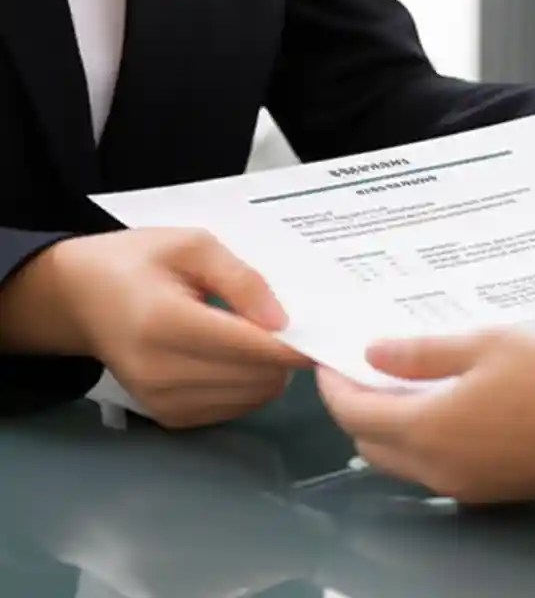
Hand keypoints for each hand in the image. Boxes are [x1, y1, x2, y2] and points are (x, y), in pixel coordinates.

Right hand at [0, 229, 309, 427]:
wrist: (79, 297)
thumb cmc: (139, 262)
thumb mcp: (192, 246)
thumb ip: (241, 278)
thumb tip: (282, 320)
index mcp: (165, 323)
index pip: (250, 346)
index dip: (296, 343)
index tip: (325, 330)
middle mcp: (161, 371)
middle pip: (257, 376)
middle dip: (286, 355)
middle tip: (292, 327)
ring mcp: (161, 401)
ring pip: (251, 397)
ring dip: (270, 372)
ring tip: (259, 339)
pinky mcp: (167, 417)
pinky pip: (233, 409)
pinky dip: (249, 386)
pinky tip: (239, 359)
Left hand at [317, 331, 534, 502]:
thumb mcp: (492, 345)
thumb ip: (425, 353)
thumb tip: (373, 354)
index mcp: (429, 430)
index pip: (354, 412)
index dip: (335, 383)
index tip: (333, 353)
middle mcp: (438, 468)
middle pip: (371, 443)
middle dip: (358, 405)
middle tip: (368, 362)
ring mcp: (466, 485)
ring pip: (403, 459)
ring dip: (393, 423)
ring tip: (410, 376)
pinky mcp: (492, 490)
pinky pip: (437, 466)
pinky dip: (426, 437)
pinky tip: (451, 401)